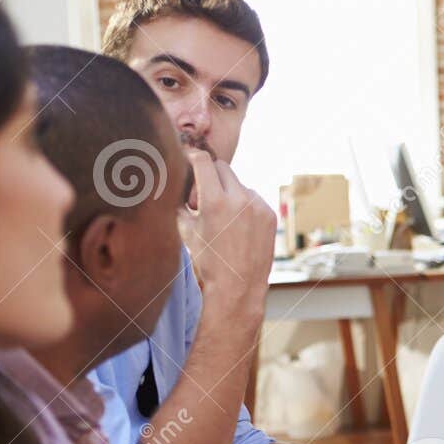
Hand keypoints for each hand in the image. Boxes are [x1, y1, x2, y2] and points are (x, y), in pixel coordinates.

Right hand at [177, 148, 275, 307]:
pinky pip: (253, 198)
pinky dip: (243, 205)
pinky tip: (238, 225)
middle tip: (202, 199)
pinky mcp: (270, 214)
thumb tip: (173, 184)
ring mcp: (258, 206)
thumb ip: (180, 204)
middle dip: (210, 176)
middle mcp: (239, 199)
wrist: (238, 287)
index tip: (188, 156)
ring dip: (228, 192)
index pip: (204, 162)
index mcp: (215, 202)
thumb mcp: (186, 232)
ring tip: (222, 218)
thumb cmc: (208, 262)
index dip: (193, 156)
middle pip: (222, 168)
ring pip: (238, 184)